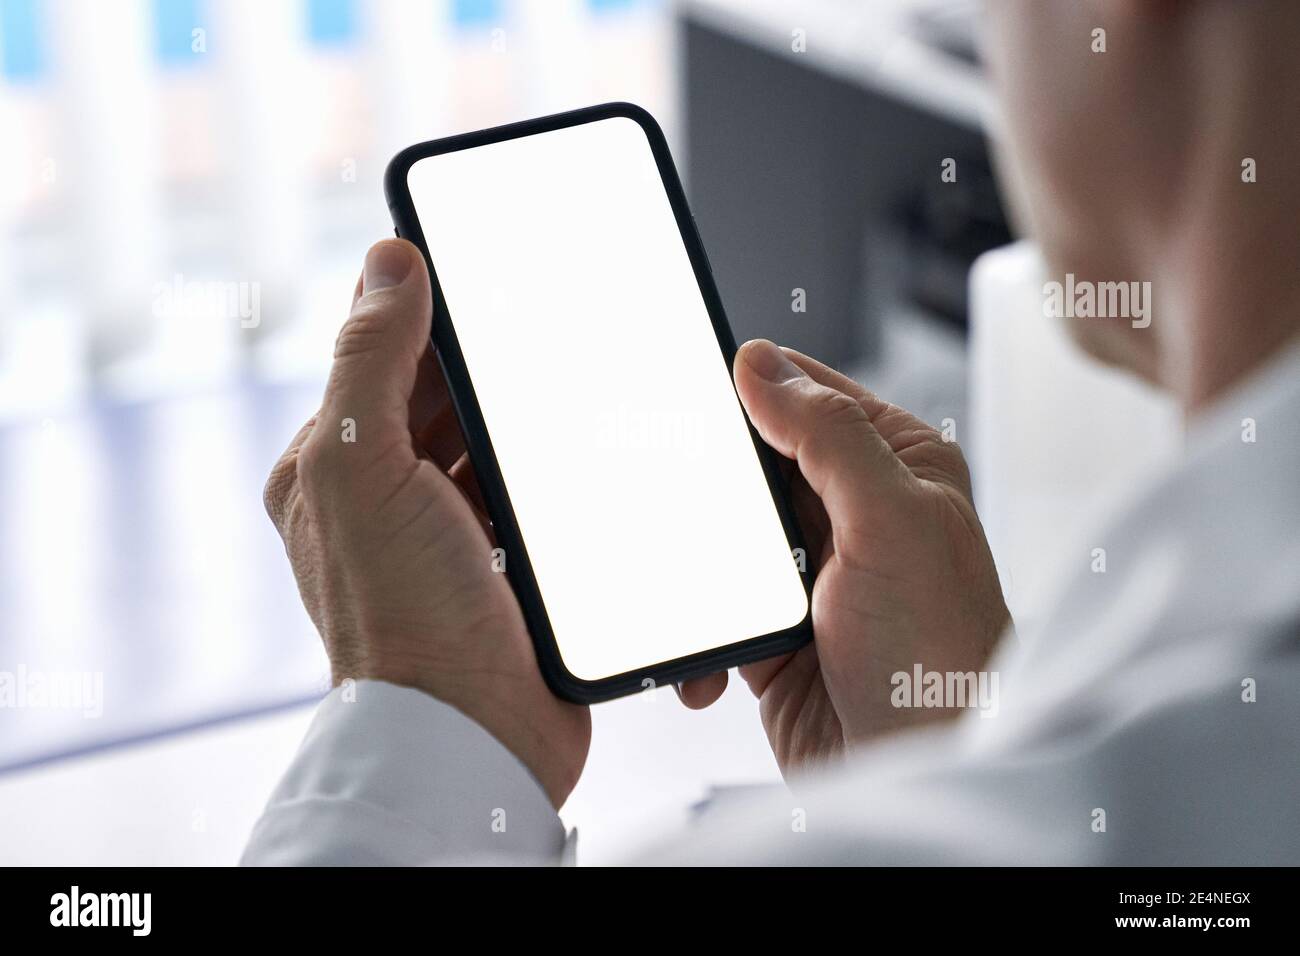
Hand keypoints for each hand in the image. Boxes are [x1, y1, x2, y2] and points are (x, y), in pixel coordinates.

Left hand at [262, 239, 589, 807]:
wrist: (475, 736)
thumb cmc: (407, 617)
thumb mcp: (364, 472)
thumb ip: (368, 361)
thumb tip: (388, 261)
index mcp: (327, 469)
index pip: (374, 358)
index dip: (424, 310)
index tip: (480, 268)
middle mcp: (379, 499)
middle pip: (439, 398)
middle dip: (485, 369)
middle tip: (542, 325)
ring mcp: (442, 533)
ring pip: (489, 444)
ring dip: (524, 421)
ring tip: (569, 385)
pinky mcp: (501, 563)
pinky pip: (527, 494)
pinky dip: (549, 472)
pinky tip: (580, 454)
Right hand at [677, 340, 1009, 775]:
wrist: (923, 777)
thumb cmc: (940, 661)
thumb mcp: (891, 523)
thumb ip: (828, 437)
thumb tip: (762, 366)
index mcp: (898, 467)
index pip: (812, 398)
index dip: (751, 389)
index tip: (688, 384)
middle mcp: (856, 515)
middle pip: (757, 467)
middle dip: (713, 487)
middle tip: (668, 492)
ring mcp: (814, 576)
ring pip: (726, 537)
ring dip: (701, 566)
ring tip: (694, 589)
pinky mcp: (777, 634)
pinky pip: (716, 609)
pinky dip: (701, 634)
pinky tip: (707, 663)